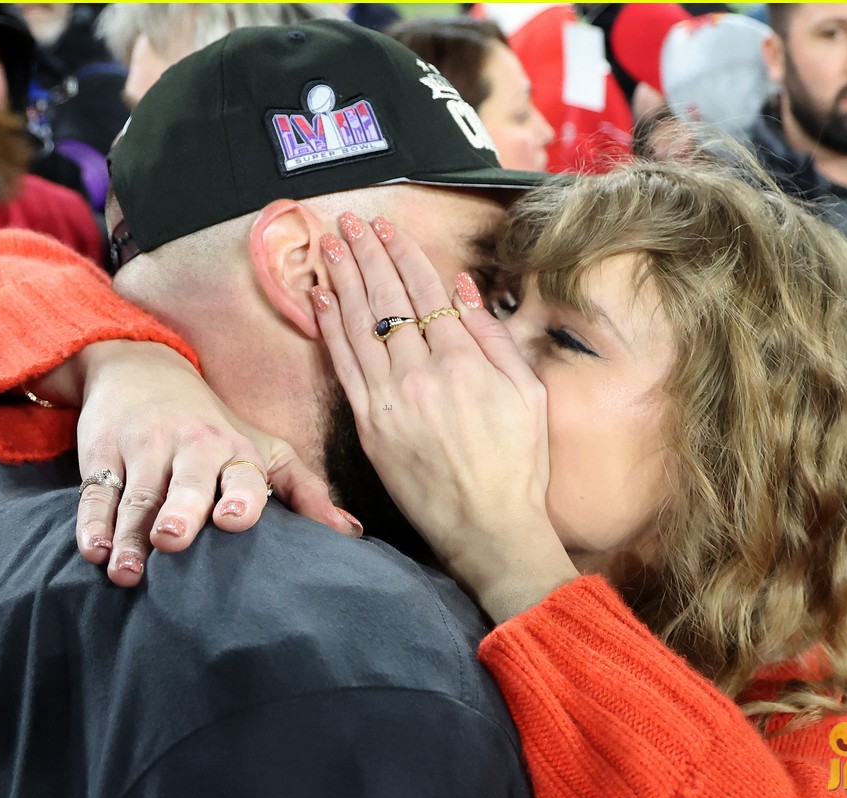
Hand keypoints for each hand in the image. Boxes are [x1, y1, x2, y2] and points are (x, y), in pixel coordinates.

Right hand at [38, 340, 359, 586]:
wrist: (141, 366)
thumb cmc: (214, 424)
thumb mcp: (264, 448)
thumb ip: (305, 491)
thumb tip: (353, 534)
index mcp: (234, 449)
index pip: (241, 473)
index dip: (240, 496)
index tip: (235, 520)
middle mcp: (190, 446)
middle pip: (185, 482)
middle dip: (181, 509)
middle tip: (172, 540)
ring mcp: (143, 449)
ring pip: (137, 496)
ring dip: (130, 535)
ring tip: (127, 571)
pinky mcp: (102, 454)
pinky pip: (96, 493)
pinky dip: (92, 523)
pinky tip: (94, 552)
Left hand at [312, 214, 577, 621]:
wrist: (487, 527)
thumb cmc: (517, 464)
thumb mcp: (526, 393)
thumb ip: (493, 336)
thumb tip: (463, 288)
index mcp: (465, 362)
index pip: (425, 291)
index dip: (403, 254)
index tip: (387, 228)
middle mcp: (422, 374)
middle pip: (387, 300)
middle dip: (366, 255)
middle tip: (349, 222)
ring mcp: (390, 399)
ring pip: (359, 326)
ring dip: (342, 281)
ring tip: (329, 246)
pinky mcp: (369, 425)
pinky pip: (343, 365)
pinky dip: (329, 328)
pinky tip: (320, 299)